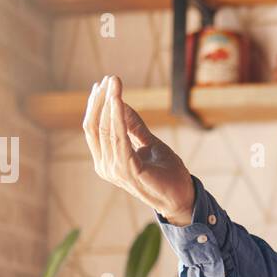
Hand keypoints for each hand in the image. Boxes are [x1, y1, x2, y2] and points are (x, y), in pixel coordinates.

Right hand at [83, 74, 196, 224]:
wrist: (182, 197)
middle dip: (101, 100)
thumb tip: (120, 102)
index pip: (94, 129)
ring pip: (104, 129)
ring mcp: (114, 170)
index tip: (104, 84)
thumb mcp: (148, 143)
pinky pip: (118, 137)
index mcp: (107, 160)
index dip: (96, 105)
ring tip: (114, 84)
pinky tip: (119, 100)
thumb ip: (133, 126)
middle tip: (110, 78)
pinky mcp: (127, 170)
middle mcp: (105, 166)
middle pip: (94, 126)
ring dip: (109, 103)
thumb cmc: (166, 174)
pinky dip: (117, 116)